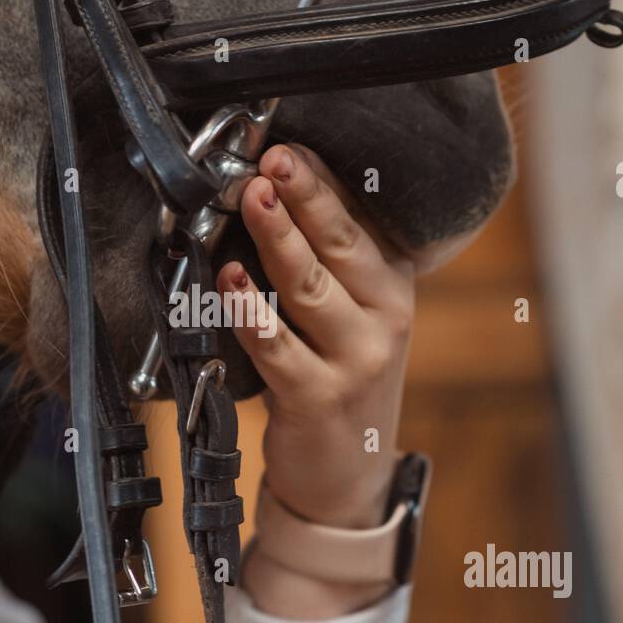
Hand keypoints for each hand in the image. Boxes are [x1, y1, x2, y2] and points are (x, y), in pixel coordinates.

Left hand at [217, 144, 414, 532]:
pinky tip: (230, 282)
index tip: (287, 147)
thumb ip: (328, 262)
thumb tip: (276, 191)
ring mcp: (356, 359)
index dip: (322, 181)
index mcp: (392, 286)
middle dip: (304, 197)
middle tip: (272, 160)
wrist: (348, 475)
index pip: (359, 220)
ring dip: (278, 239)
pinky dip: (251, 312)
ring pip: (310, 287)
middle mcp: (385, 317)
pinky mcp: (319, 397)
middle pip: (341, 244)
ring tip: (252, 200)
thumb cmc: (340, 380)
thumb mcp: (354, 315)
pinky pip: (277, 347)